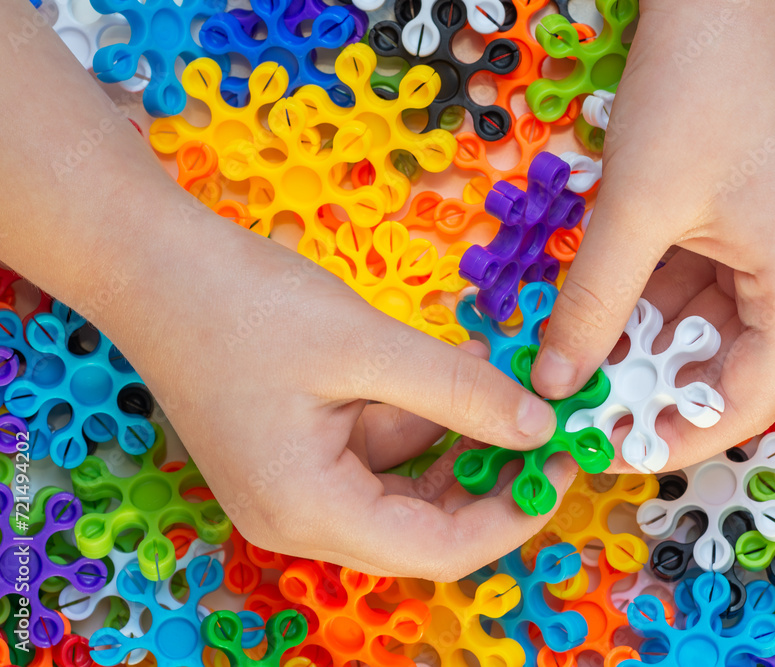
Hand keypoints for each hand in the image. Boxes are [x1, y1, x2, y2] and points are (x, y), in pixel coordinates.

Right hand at [0, 0, 572, 580]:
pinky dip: (419, 419)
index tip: (564, 461)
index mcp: (310, 510)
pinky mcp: (295, 455)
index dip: (514, 512)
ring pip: (406, 486)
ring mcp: (293, 489)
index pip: (441, 549)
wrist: (151, 265)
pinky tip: (453, 372)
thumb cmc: (244, 304)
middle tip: (547, 424)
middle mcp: (299, 518)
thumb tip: (540, 428)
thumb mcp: (366, 346)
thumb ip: (459, 394)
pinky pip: (377, 453)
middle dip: (491, 476)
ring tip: (504, 381)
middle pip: (426, 527)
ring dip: (459, 440)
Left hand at [531, 0, 774, 470]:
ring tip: (578, 364)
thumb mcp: (634, 211)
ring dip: (643, 346)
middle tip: (581, 408)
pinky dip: (650, 304)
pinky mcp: (753, 226)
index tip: (612, 450)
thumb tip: (556, 382)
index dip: (677, 435)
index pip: (745, 399)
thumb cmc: (696, 89)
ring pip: (707, 328)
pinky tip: (599, 315)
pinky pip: (701, 287)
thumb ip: (593, 304)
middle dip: (652, 388)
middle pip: (727, 366)